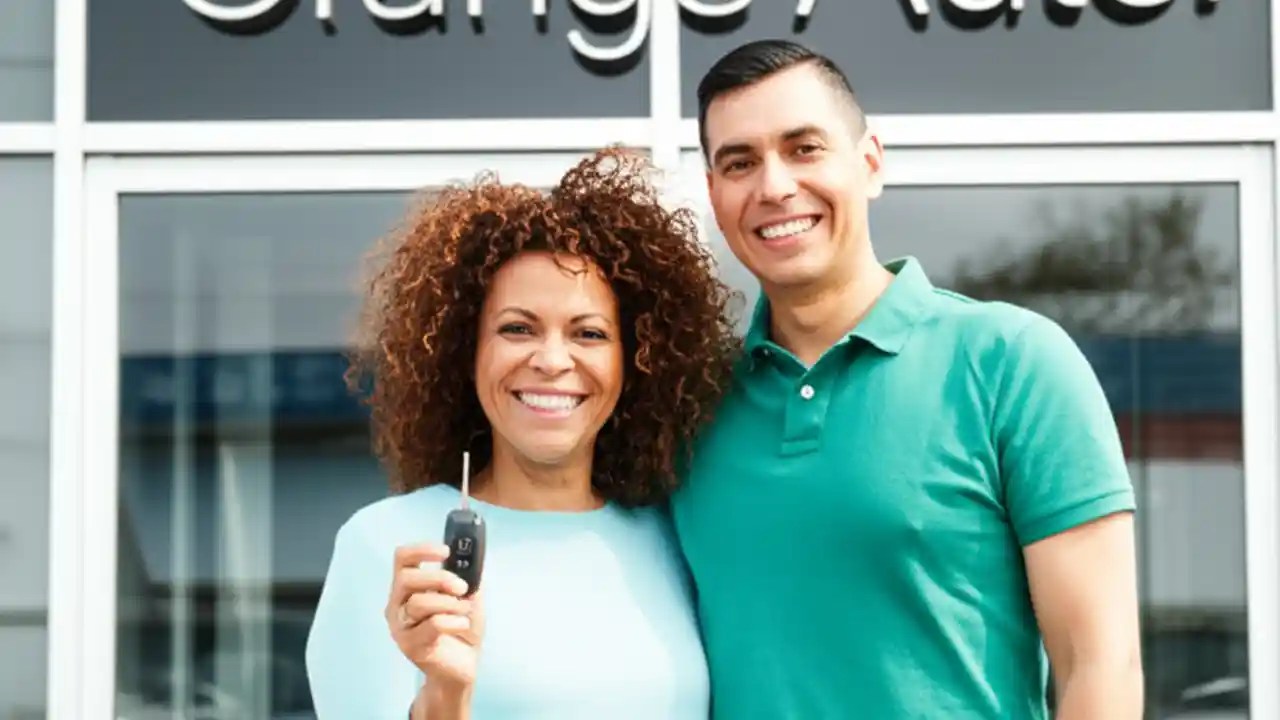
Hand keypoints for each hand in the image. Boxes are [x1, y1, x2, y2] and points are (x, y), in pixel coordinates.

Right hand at [385, 543, 484, 691]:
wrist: (463, 666)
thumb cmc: (461, 628)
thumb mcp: (469, 596)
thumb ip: (467, 576)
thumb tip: (472, 559)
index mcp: (409, 587)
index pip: (402, 559)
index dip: (422, 550)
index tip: (445, 552)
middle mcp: (398, 605)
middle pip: (406, 578)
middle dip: (439, 578)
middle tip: (461, 588)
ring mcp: (401, 627)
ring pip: (418, 603)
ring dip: (449, 604)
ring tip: (463, 611)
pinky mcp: (411, 646)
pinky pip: (432, 625)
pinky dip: (454, 622)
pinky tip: (463, 625)